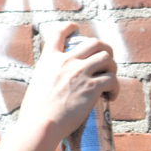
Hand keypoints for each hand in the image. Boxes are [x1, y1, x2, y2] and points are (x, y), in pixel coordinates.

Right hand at [16, 24, 118, 141]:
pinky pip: (112, 80)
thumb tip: (54, 85)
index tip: (76, 28)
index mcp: (49, 59)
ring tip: (110, 79)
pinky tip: (111, 96)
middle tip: (105, 62)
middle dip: (104, 49)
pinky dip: (115, 87)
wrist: (41, 124)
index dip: (69, 27)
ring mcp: (80, 72)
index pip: (59, 33)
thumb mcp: (37, 85)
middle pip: (94, 42)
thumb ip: (47, 79)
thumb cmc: (35, 112)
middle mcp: (66, 61)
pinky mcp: (92, 87)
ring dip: (112, 67)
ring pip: (107, 57)